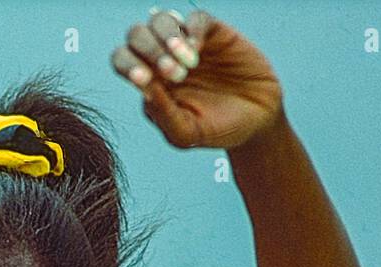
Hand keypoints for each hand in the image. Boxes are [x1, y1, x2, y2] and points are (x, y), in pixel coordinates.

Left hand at [111, 8, 282, 149]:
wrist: (257, 123)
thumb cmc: (216, 129)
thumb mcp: (186, 133)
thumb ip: (163, 113)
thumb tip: (145, 87)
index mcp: (149, 81)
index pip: (123, 60)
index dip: (128, 64)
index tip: (144, 79)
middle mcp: (162, 58)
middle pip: (137, 35)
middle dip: (149, 51)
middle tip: (174, 75)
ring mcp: (187, 43)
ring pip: (161, 20)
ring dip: (168, 38)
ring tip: (188, 64)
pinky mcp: (214, 34)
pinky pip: (196, 19)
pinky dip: (193, 31)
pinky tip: (198, 51)